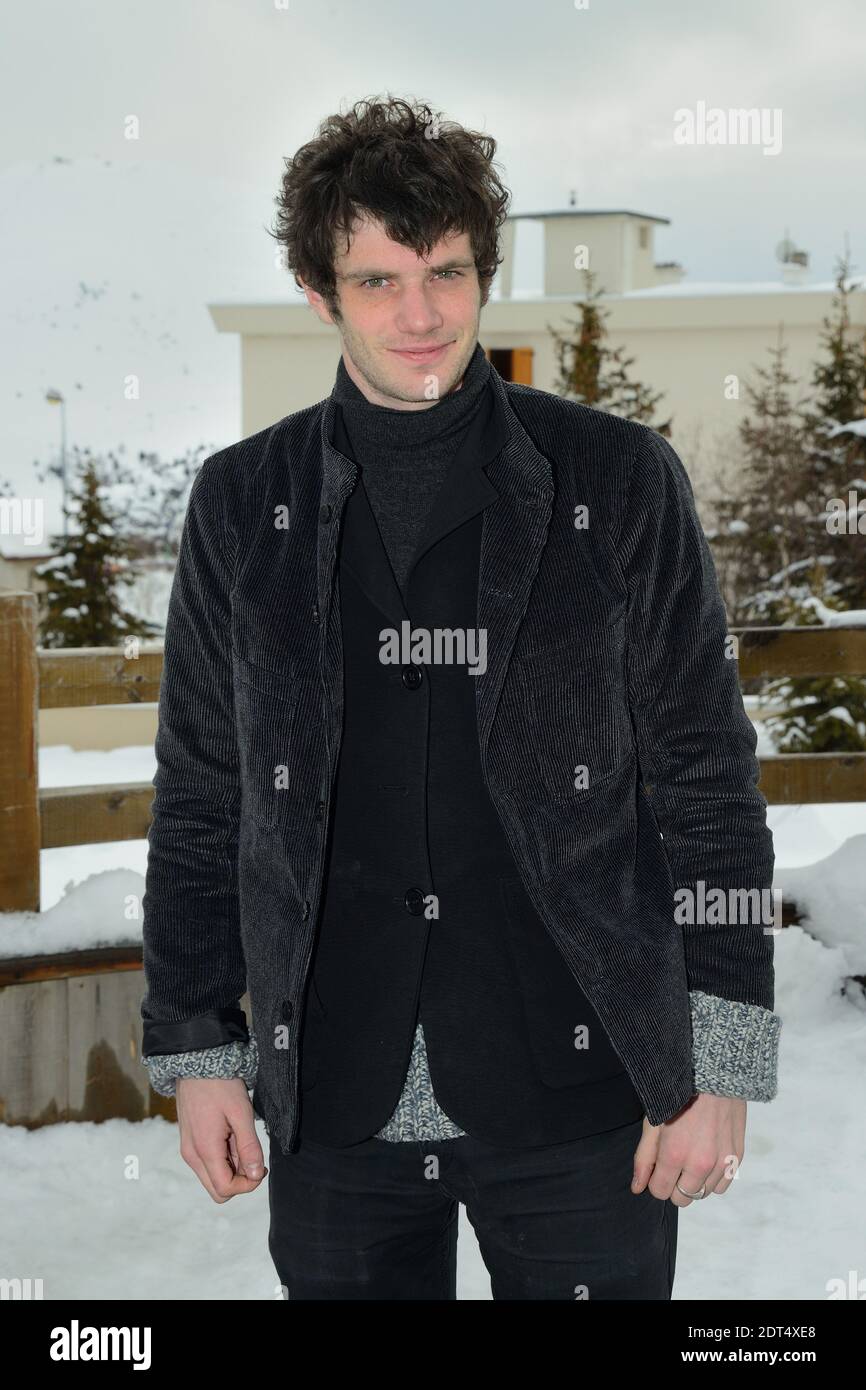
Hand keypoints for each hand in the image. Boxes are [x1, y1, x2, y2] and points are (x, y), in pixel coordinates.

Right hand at [176, 1076, 267, 1202]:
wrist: (196, 1062)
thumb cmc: (220, 1085)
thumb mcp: (241, 1113)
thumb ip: (249, 1147)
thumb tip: (257, 1175)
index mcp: (204, 1150)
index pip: (225, 1189)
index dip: (247, 1185)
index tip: (261, 1167)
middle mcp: (192, 1155)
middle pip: (217, 1190)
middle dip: (239, 1179)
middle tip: (252, 1153)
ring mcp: (188, 1149)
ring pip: (212, 1177)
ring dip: (231, 1167)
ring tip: (239, 1136)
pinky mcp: (189, 1142)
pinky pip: (207, 1163)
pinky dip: (222, 1157)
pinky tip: (230, 1134)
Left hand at [631, 1093, 745, 1205]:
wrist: (714, 1073)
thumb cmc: (679, 1094)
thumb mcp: (653, 1122)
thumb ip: (644, 1158)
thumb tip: (637, 1187)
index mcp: (675, 1155)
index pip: (660, 1192)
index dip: (655, 1181)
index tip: (657, 1166)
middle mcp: (700, 1164)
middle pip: (682, 1198)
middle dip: (674, 1183)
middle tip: (674, 1160)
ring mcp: (722, 1162)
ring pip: (703, 1193)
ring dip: (695, 1181)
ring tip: (691, 1154)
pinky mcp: (737, 1156)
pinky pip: (723, 1185)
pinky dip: (714, 1178)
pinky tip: (707, 1157)